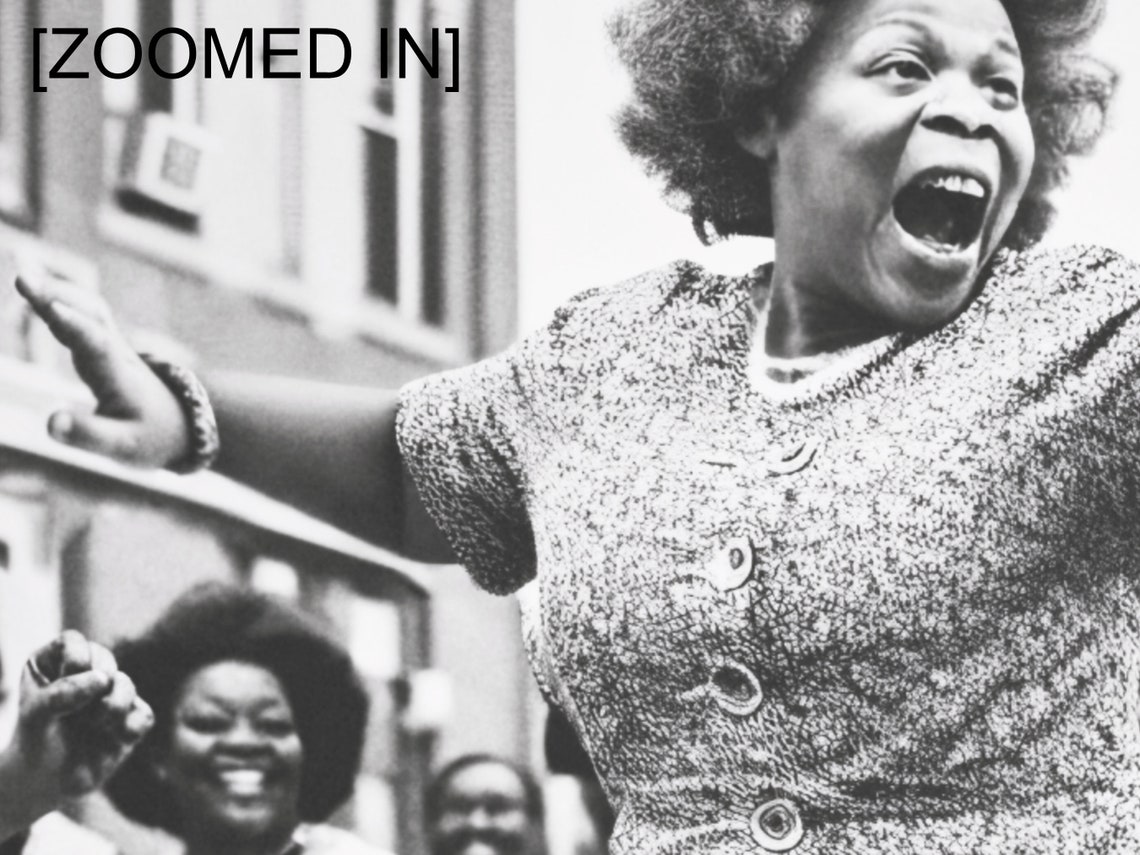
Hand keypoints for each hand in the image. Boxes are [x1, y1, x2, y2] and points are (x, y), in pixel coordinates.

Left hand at [3, 631, 152, 814]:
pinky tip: (114, 738)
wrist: (45, 781)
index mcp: (56, 662)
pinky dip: (129, 728)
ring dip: (110, 707)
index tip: (61, 686)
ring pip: (126, 686)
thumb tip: (104, 680)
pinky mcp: (130, 720)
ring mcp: (111, 696)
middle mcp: (87, 674)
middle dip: (94, 686)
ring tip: (93, 725)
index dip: (74, 660)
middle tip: (76, 711)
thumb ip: (61, 693)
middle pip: (104, 660)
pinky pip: (143, 716)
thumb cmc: (36, 740)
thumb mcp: (36, 714)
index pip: (74, 642)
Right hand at [14, 272, 190, 468]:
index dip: (75, 326)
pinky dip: (59, 300)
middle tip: (21, 278)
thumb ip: (87, 436)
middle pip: (91, 318)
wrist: (177, 425)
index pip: (98, 346)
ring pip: (89, 311)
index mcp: (120, 378)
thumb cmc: (149, 437)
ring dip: (58, 292)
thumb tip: (49, 422)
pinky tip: (34, 289)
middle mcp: (117, 355)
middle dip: (58, 298)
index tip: (51, 308)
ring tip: (23, 276)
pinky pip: (83, 315)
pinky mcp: (104, 346)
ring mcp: (112, 347)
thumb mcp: (122, 447)